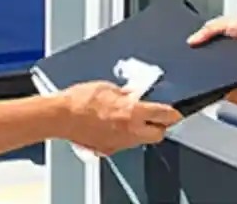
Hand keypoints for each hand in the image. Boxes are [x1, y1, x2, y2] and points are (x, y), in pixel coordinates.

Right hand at [60, 81, 182, 155]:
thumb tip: (135, 94)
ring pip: (141, 141)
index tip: (176, 112)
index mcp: (132, 112)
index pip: (164, 115)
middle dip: (160, 127)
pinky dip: (124, 136)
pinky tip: (114, 126)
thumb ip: (125, 93)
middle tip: (156, 117)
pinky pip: (124, 144)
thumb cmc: (79, 100)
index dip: (173, 114)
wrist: (60, 117)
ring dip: (141, 131)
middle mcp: (129, 131)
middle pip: (158, 135)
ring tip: (129, 118)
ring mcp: (119, 143)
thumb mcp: (107, 87)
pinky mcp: (108, 149)